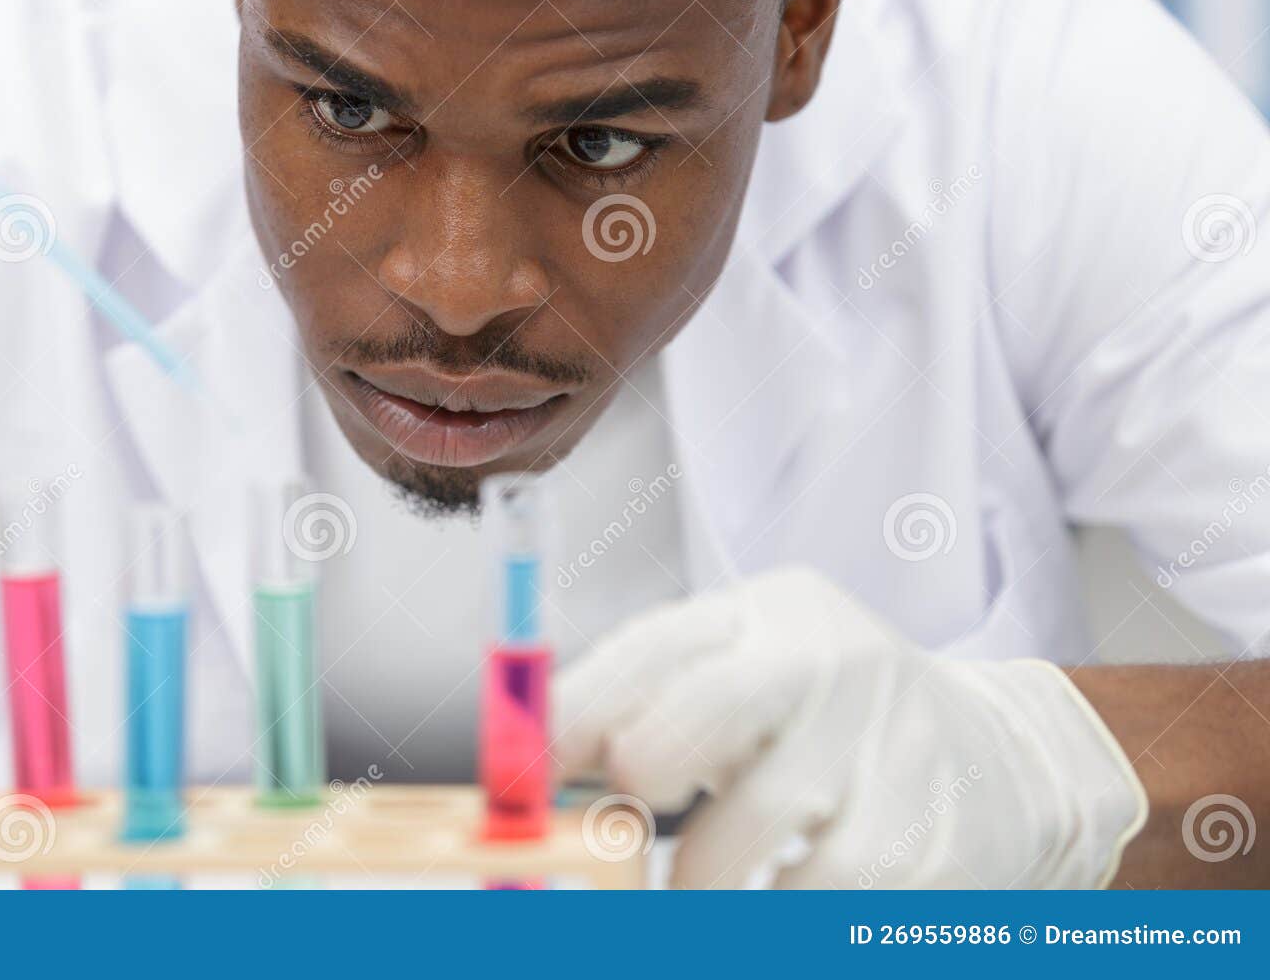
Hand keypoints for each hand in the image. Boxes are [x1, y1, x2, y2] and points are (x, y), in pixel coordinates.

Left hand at [555, 568, 1147, 888]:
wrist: (1007, 762)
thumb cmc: (833, 722)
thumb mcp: (749, 674)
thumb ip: (647, 697)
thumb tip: (529, 757)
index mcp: (770, 614)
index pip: (648, 649)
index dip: (570, 715)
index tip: (519, 774)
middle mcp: (829, 665)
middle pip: (692, 722)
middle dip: (640, 783)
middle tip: (638, 822)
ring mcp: (882, 753)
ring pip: (734, 847)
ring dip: (694, 886)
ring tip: (703, 887)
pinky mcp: (922, 851)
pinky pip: (804, 909)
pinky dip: (768, 912)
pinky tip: (778, 898)